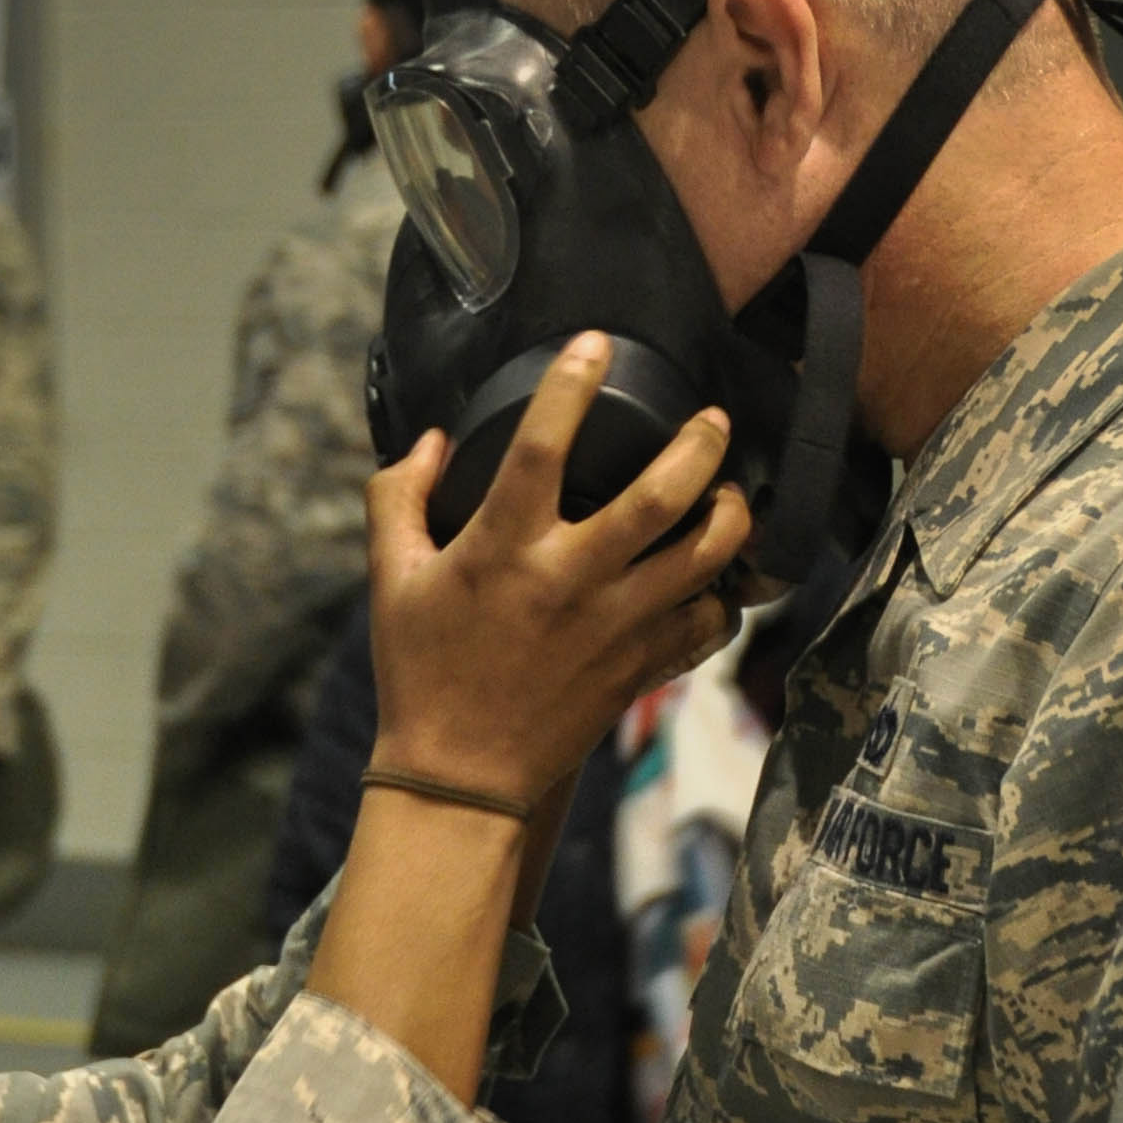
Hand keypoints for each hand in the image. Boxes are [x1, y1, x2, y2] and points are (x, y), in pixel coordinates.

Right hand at [368, 336, 748, 807]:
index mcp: (503, 550)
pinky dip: (722, 596)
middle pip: (663, 495)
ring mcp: (615, 628)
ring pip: (705, 556)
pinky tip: (712, 578)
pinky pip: (709, 623)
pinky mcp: (640, 669)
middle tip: (711, 421)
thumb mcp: (391, 580)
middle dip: (700, 445)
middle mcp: (569, 581)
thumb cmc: (421, 673)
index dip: (572, 385)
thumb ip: (399, 499)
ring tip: (727, 493)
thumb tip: (431, 441)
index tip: (595, 345)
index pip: (544, 446)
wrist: (459, 776)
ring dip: (730, 514)